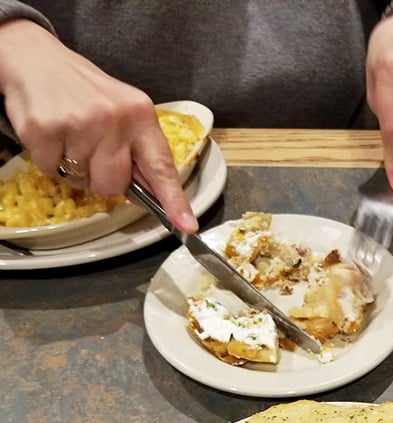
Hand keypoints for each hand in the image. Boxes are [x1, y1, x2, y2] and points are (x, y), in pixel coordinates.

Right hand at [0, 19, 197, 231]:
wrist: (37, 59)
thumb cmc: (86, 94)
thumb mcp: (123, 113)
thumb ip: (138, 152)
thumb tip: (152, 195)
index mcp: (140, 116)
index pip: (161, 167)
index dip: (174, 200)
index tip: (187, 225)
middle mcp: (115, 120)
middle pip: (113, 186)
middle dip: (100, 177)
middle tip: (90, 147)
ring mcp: (80, 124)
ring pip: (82, 181)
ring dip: (73, 166)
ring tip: (69, 134)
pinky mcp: (47, 129)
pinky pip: (52, 170)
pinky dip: (49, 158)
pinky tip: (52, 133)